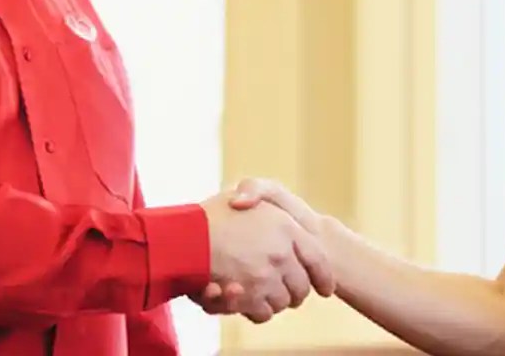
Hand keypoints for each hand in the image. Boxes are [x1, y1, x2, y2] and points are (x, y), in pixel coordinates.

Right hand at [195, 186, 334, 322]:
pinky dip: (254, 310)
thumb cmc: (209, 215)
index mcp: (286, 227)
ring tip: (254, 291)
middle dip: (294, 293)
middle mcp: (281, 252)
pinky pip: (262, 313)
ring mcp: (265, 276)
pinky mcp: (249, 296)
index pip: (318, 259)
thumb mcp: (244, 192)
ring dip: (272, 301)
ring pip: (282, 303)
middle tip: (284, 293)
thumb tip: (264, 211)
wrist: (179, 239)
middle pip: (301, 287)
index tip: (325, 289)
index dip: (323, 277)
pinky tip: (239, 297)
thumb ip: (262, 196)